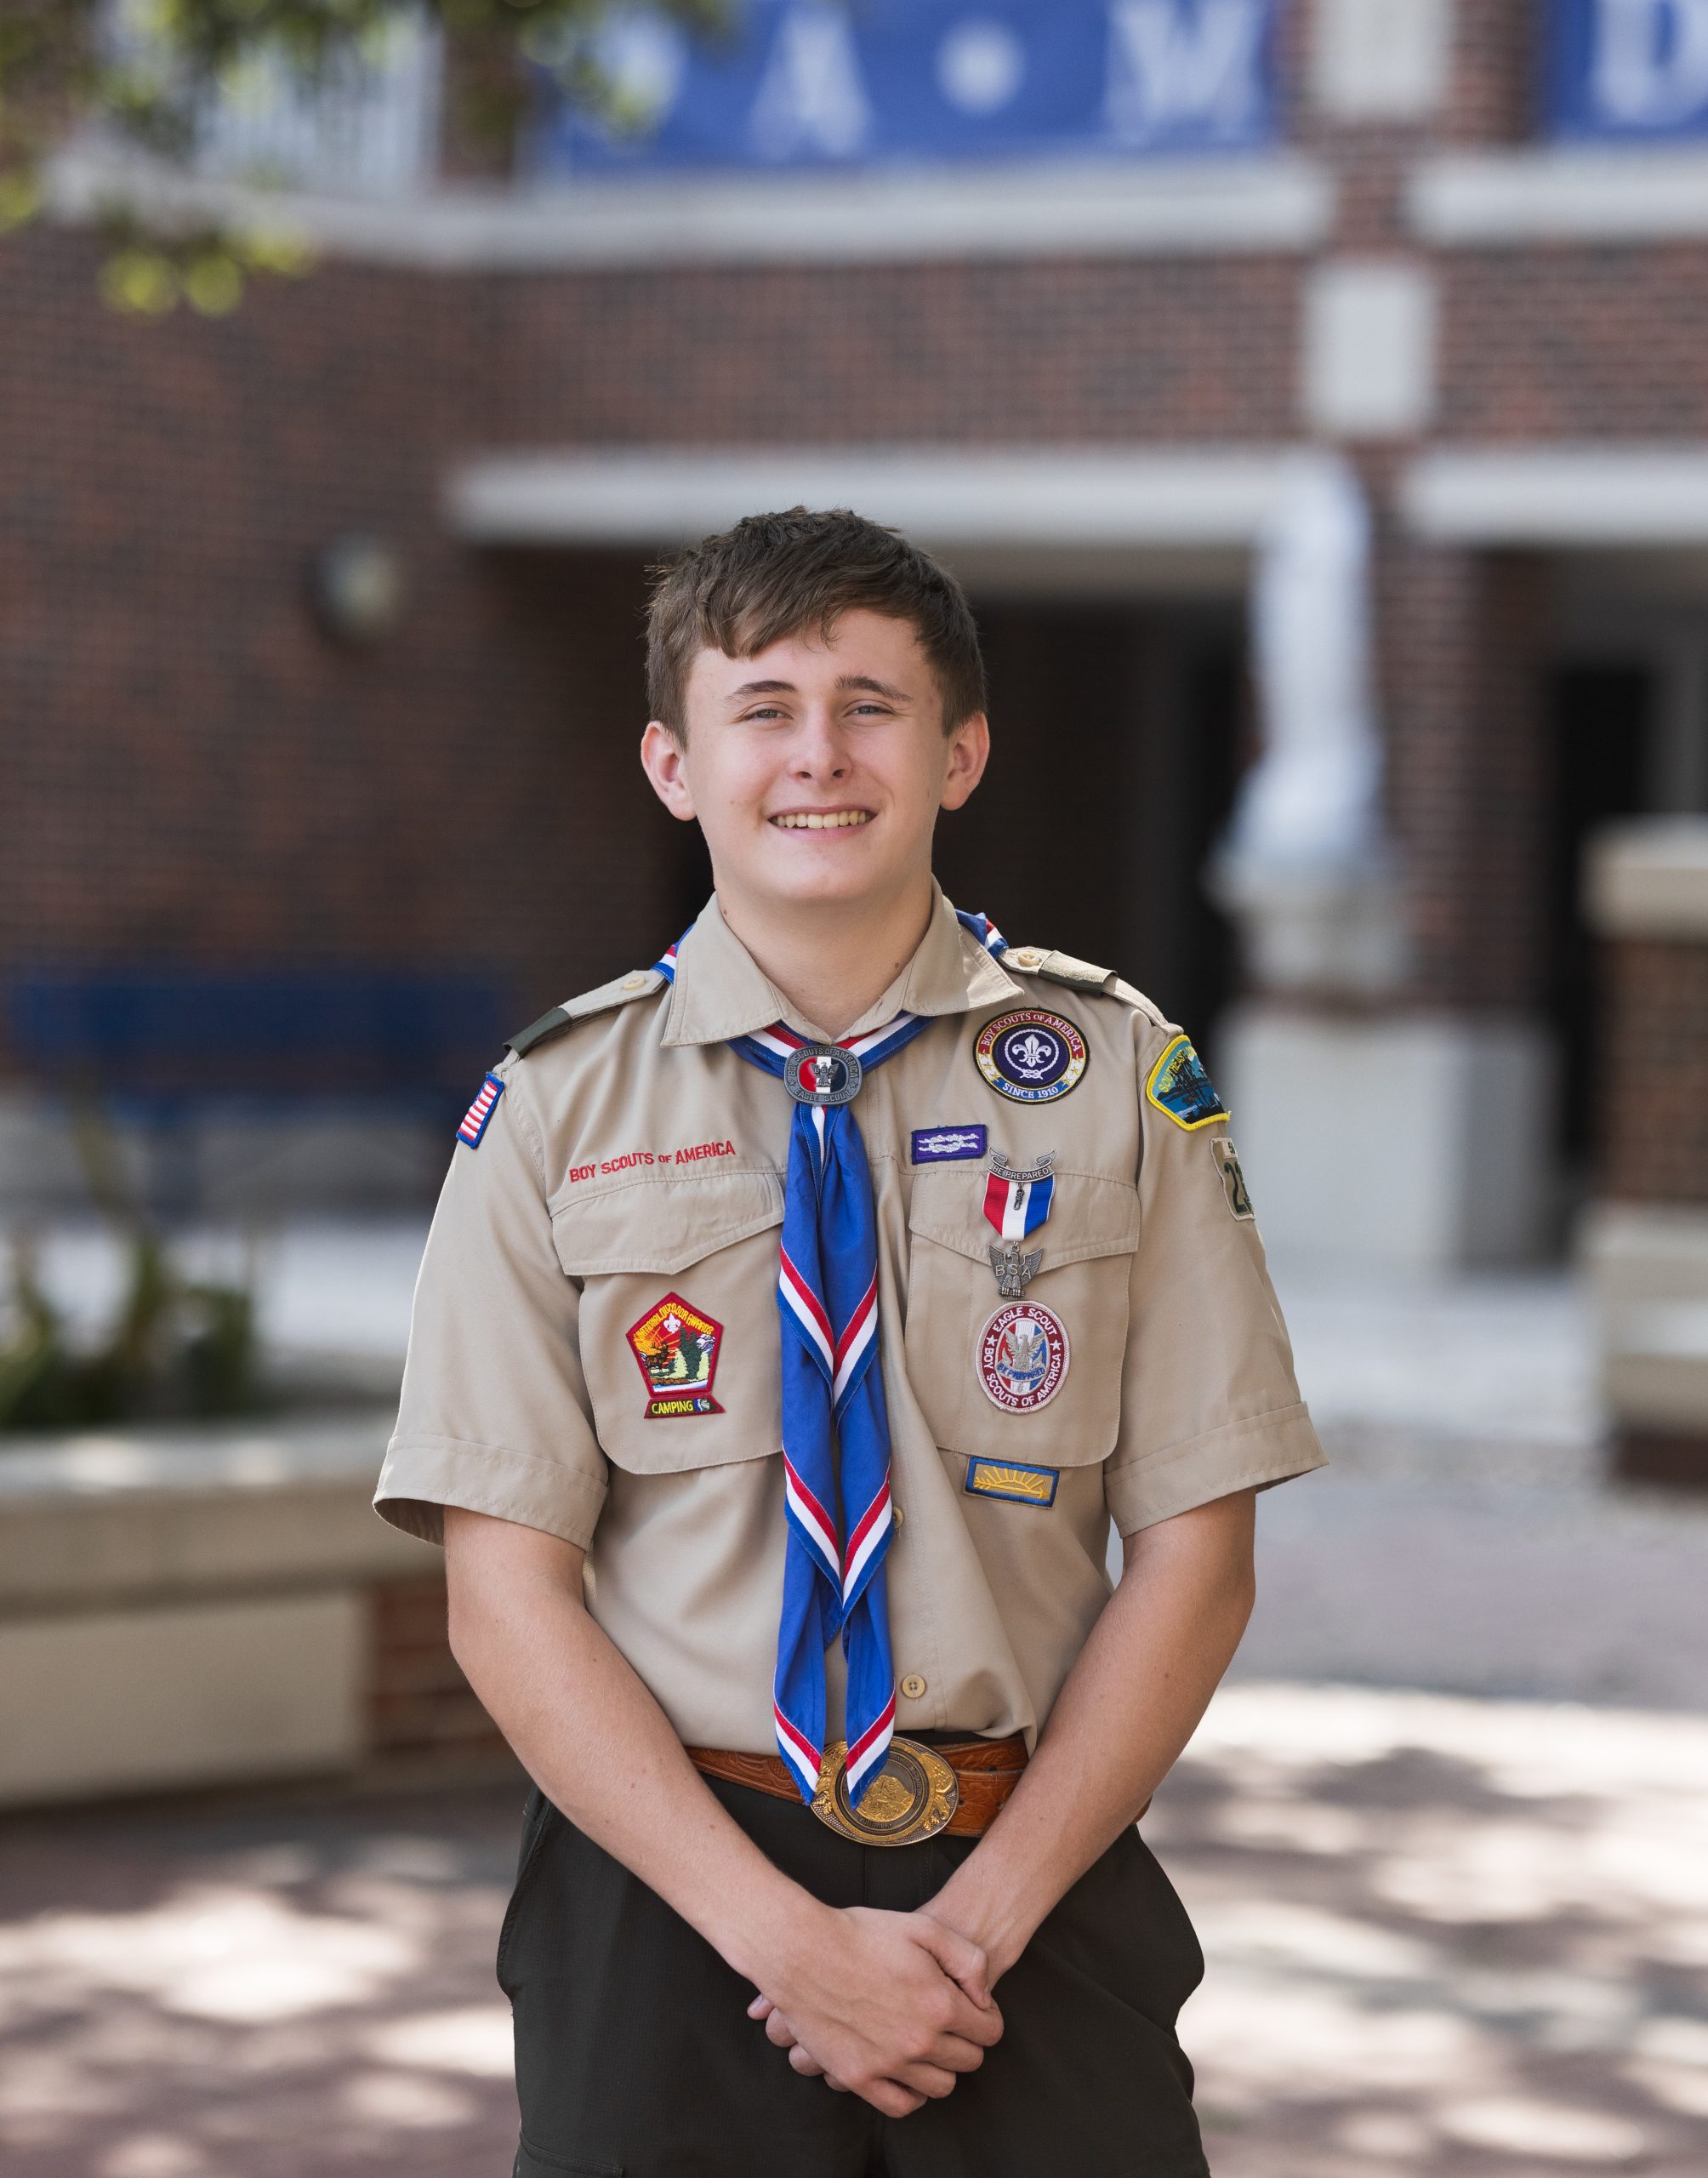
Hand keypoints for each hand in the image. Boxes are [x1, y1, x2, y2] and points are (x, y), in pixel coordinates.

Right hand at [746, 1904, 1002, 2115]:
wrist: (802, 1950)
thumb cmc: (862, 1934)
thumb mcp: (925, 1928)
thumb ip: (968, 1961)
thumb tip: (984, 1998)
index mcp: (939, 2004)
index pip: (990, 2031)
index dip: (986, 2017)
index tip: (973, 2008)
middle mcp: (919, 2041)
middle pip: (969, 2060)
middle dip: (966, 2040)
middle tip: (949, 2022)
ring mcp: (888, 2064)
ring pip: (940, 2087)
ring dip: (942, 2067)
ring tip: (928, 2044)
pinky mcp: (858, 2078)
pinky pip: (902, 2105)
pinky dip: (913, 2094)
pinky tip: (908, 2072)